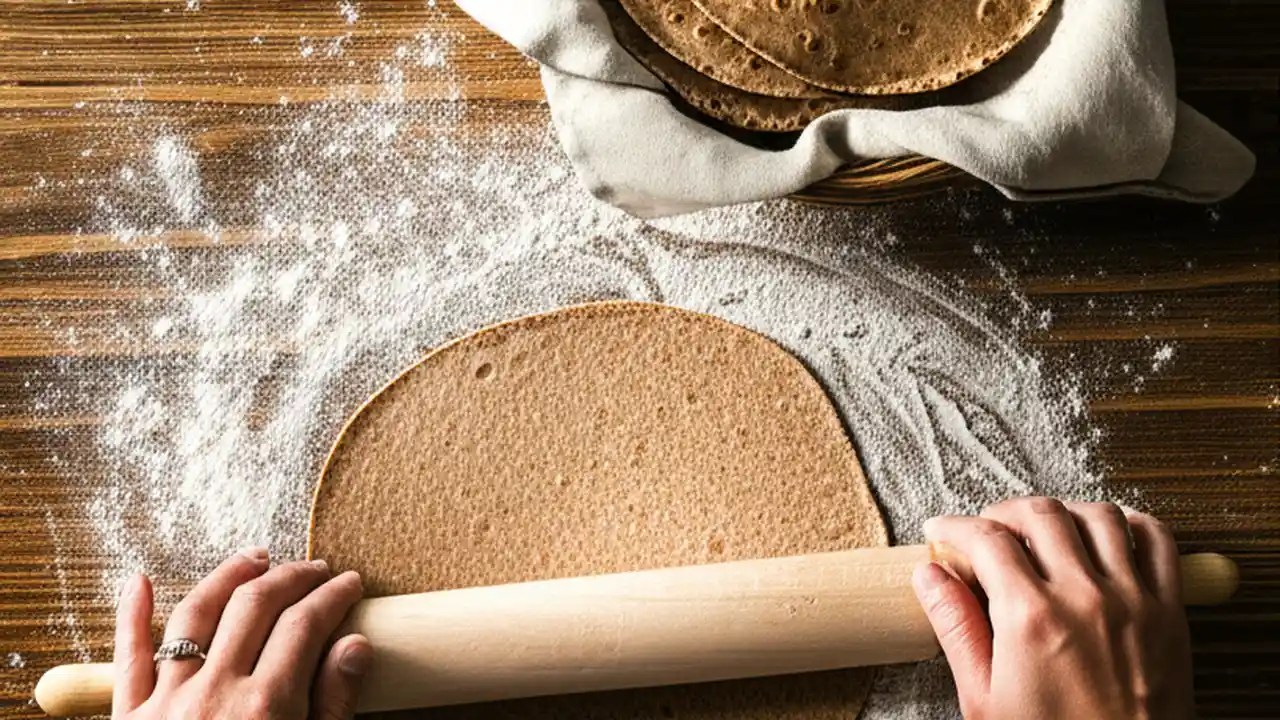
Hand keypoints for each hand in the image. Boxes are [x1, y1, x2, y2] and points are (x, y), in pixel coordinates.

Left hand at [112, 549, 370, 719]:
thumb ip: (333, 705)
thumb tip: (354, 646)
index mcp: (268, 707)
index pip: (307, 624)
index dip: (333, 595)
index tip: (350, 584)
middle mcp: (216, 692)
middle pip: (257, 606)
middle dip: (292, 577)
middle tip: (316, 570)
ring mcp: (167, 701)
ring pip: (196, 613)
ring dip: (228, 577)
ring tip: (255, 559)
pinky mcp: (129, 717)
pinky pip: (128, 657)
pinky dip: (130, 615)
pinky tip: (138, 581)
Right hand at [912, 497, 1193, 719]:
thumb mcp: (984, 698)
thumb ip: (956, 629)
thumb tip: (928, 576)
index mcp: (1031, 618)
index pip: (986, 539)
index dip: (956, 527)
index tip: (943, 533)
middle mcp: (1085, 597)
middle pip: (1040, 514)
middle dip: (1003, 512)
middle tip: (987, 530)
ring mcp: (1134, 600)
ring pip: (1098, 516)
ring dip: (1063, 511)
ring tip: (1042, 528)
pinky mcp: (1170, 613)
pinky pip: (1158, 542)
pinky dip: (1132, 523)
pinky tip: (1108, 532)